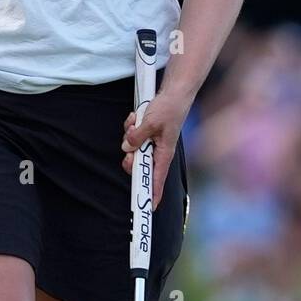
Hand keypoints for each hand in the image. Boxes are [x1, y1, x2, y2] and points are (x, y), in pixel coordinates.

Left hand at [121, 90, 189, 208]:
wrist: (174, 92)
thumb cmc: (170, 108)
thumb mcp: (150, 123)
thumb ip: (137, 137)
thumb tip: (126, 147)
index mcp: (164, 154)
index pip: (157, 180)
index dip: (152, 195)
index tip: (148, 208)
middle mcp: (158, 151)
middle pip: (138, 165)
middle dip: (130, 156)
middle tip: (129, 145)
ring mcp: (151, 142)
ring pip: (133, 148)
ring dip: (130, 136)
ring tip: (135, 123)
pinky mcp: (147, 133)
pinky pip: (133, 136)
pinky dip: (131, 127)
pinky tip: (135, 117)